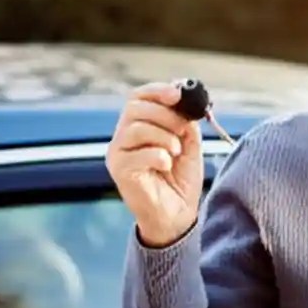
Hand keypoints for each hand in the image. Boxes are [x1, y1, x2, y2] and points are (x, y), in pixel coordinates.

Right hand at [106, 82, 203, 246]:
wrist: (177, 216)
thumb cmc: (180, 181)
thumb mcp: (189, 145)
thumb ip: (186, 121)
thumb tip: (186, 100)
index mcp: (138, 127)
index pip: (138, 97)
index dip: (157, 91)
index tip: (178, 93)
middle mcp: (123, 138)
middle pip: (135, 108)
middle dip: (165, 114)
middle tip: (183, 130)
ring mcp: (118, 154)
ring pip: (135, 128)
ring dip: (163, 136)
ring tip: (176, 151)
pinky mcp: (119, 172)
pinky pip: (136, 154)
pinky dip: (158, 155)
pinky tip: (166, 165)